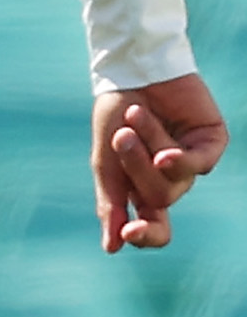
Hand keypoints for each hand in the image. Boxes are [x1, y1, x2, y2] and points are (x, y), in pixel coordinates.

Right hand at [93, 72, 227, 251]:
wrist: (131, 68)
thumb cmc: (113, 112)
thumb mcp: (104, 160)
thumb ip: (110, 201)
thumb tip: (112, 248)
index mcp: (144, 187)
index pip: (155, 228)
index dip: (146, 236)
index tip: (129, 233)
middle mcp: (172, 178)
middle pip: (159, 199)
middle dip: (135, 168)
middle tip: (120, 136)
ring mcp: (194, 160)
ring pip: (175, 180)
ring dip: (148, 150)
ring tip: (135, 116)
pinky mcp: (211, 141)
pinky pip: (200, 163)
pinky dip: (179, 159)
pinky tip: (165, 152)